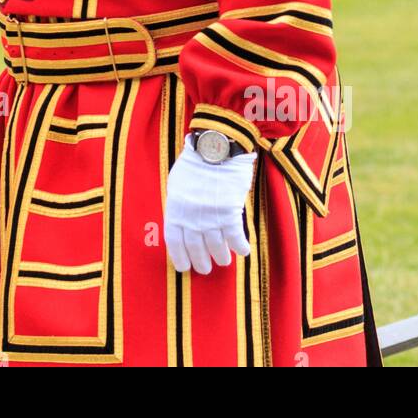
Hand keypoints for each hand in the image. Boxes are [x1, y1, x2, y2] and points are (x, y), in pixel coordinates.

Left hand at [163, 136, 257, 273]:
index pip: (174, 242)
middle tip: (205, 269)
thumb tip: (181, 223)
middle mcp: (191, 217)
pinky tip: (243, 251)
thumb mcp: (177, 184)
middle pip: (196, 248)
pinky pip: (236, 237)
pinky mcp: (230, 212)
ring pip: (217, 247)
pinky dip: (240, 247)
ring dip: (221, 257)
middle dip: (201, 262)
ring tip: (223, 261)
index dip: (179, 257)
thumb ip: (179, 206)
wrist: (216, 149)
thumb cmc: (195, 163)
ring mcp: (211, 216)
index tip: (184, 267)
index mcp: (175, 209)